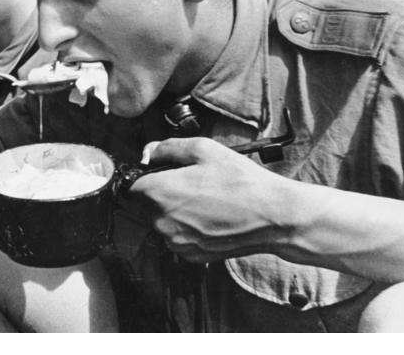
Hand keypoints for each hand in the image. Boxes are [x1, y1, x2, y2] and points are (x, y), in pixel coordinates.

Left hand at [128, 137, 292, 262]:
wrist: (272, 216)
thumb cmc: (241, 181)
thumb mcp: (203, 149)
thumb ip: (167, 148)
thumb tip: (148, 152)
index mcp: (159, 193)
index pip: (131, 186)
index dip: (144, 176)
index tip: (159, 173)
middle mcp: (162, 221)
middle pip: (145, 205)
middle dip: (160, 193)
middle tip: (189, 183)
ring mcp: (176, 241)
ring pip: (161, 221)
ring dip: (173, 211)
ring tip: (204, 199)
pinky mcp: (190, 255)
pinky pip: (177, 237)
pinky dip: (187, 227)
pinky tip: (209, 216)